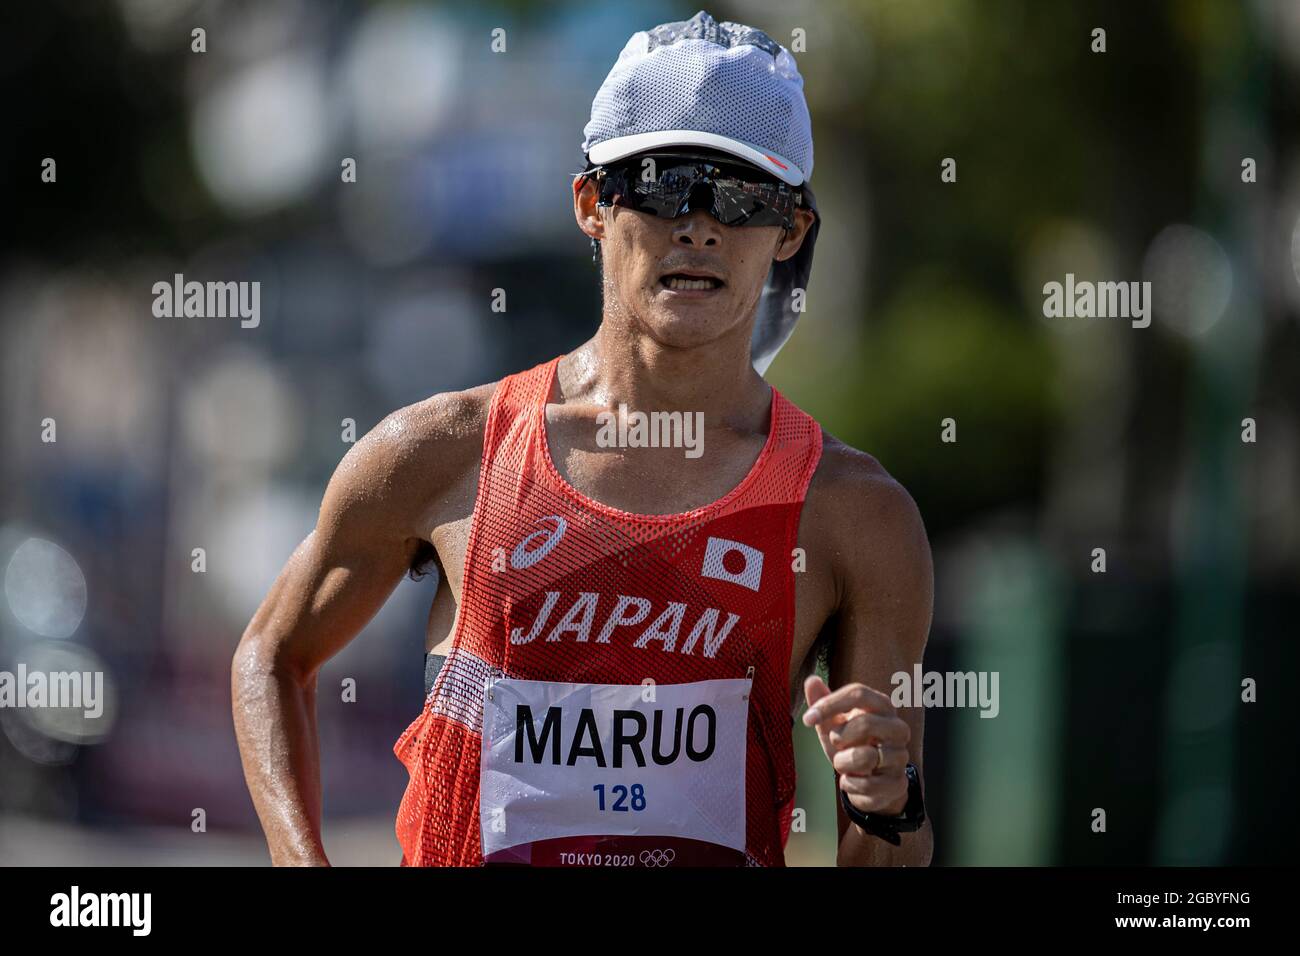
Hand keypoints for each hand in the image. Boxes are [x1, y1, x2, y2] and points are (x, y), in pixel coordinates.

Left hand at [802, 674, 910, 816]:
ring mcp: (901, 756)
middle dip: (839, 738)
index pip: (858, 693)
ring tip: (844, 764)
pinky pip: (866, 785)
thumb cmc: (851, 745)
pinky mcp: (898, 783)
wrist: (870, 783)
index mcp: (882, 706)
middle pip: (865, 723)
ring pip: (864, 757)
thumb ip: (821, 702)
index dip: (830, 704)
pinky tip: (852, 781)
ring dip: (842, 763)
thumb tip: (811, 680)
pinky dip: (850, 785)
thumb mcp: (832, 724)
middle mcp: (897, 728)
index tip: (807, 719)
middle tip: (835, 745)